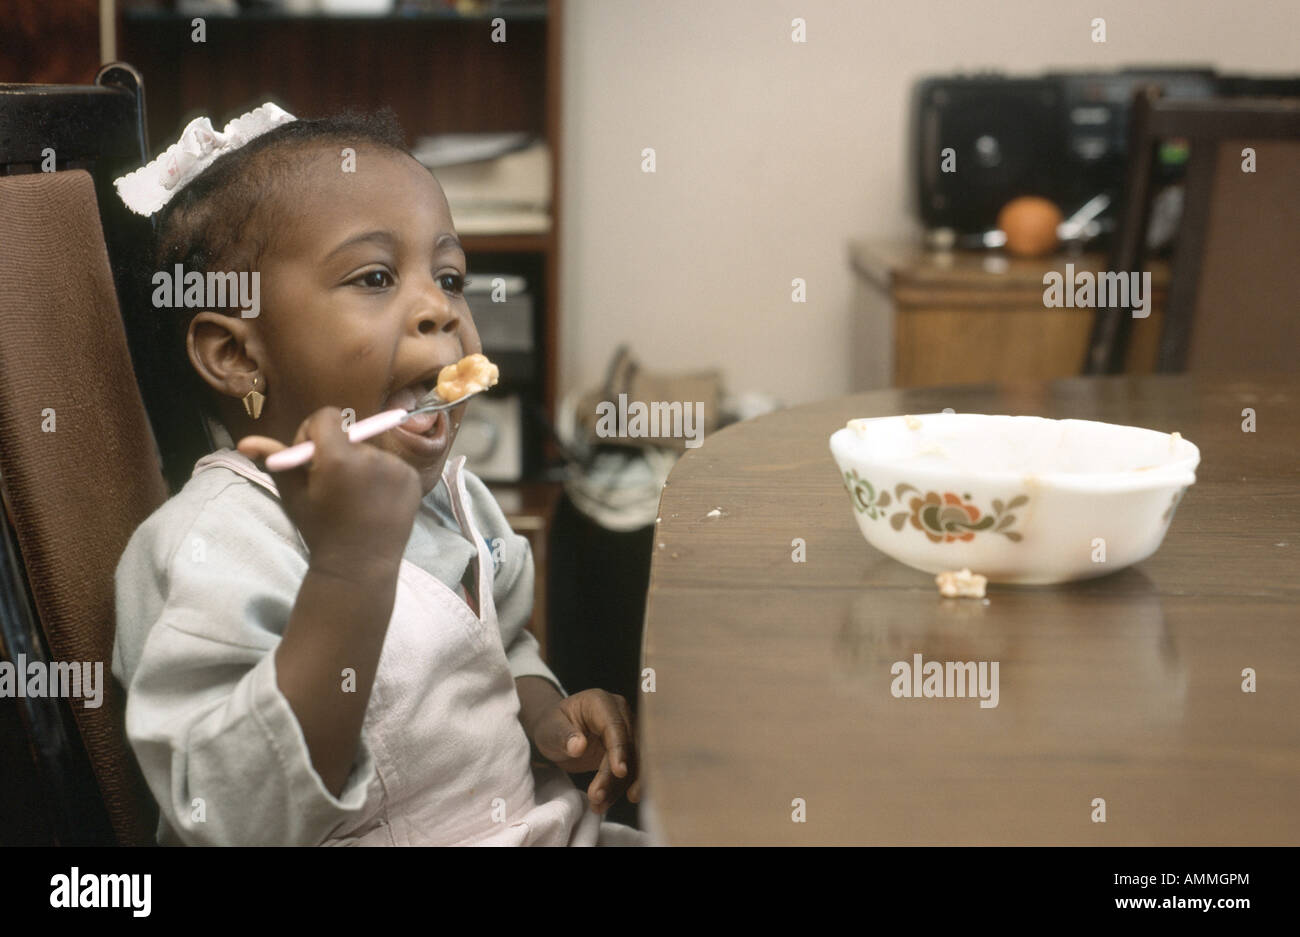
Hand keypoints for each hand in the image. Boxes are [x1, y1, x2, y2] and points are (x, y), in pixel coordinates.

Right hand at [236, 407, 421, 581]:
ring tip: (355, 498)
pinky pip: (392, 465)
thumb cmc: (320, 530)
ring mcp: (396, 467)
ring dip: (360, 466)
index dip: (314, 432)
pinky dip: (382, 477)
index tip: (311, 457)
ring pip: (370, 451)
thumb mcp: (294, 496)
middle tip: (332, 484)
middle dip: (337, 452)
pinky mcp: (412, 477)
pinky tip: (374, 502)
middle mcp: (371, 456)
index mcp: (338, 457)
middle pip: (349, 436)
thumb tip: (244, 442)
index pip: (327, 416)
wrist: (360, 565)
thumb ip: (276, 462)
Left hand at [528, 689, 640, 813]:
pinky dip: (620, 788)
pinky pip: (630, 770)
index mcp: (600, 702)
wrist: (557, 733)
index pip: (615, 726)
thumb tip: (579, 746)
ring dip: (618, 787)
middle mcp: (619, 713)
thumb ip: (564, 736)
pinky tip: (606, 803)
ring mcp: (627, 731)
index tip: (619, 772)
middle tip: (597, 797)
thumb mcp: (550, 729)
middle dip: (616, 776)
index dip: (619, 750)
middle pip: (629, 746)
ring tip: (598, 805)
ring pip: (633, 761)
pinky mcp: (628, 749)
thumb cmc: (552, 726)